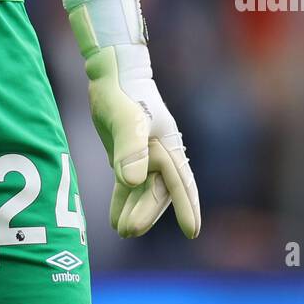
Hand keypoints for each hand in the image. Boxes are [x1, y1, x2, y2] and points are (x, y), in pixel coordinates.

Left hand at [83, 41, 200, 238]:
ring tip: (122, 230)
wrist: (112, 71)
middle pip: (158, 191)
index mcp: (167, 146)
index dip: (186, 207)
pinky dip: (123, 201)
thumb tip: (133, 182)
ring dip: (135, 210)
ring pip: (143, 191)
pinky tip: (114, 220)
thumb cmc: (122, 92)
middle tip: (129, 231)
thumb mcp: (125, 118)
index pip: (180, 183)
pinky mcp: (127, 155)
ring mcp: (144, 155)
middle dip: (147, 213)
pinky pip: (128, 185)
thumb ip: (130, 149)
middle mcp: (160, 153)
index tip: (191, 232)